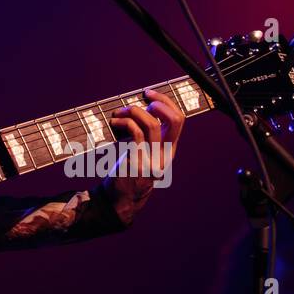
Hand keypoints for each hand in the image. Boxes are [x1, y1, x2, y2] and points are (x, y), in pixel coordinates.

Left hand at [104, 88, 184, 223]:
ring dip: (134, 110)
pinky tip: (114, 121)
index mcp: (169, 149)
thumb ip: (147, 135)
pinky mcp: (138, 161)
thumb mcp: (143, 152)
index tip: (149, 94)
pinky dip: (124, 121)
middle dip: (160, 101)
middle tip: (143, 98)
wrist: (119, 199)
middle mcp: (165, 154)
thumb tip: (140, 108)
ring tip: (120, 112)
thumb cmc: (128, 172)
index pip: (179, 120)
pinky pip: (135, 132)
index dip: (166, 101)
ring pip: (152, 123)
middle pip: (176, 120)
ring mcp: (153, 158)